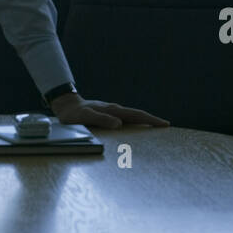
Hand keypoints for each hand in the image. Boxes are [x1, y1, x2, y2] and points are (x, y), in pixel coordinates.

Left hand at [51, 93, 169, 129]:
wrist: (66, 106)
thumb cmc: (74, 114)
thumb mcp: (85, 117)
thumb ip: (101, 120)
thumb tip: (119, 124)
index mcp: (112, 110)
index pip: (135, 115)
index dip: (150, 119)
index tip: (163, 124)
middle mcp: (114, 109)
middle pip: (137, 114)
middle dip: (152, 119)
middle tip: (166, 125)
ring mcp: (112, 111)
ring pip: (132, 115)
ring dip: (144, 120)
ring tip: (155, 126)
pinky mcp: (108, 113)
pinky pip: (125, 117)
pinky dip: (135, 120)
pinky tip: (137, 125)